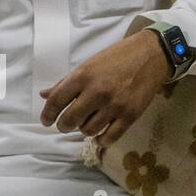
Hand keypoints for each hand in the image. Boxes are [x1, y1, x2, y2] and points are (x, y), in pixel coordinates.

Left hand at [39, 29, 171, 146]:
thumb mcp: (88, 65)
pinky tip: (100, 135)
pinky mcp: (130, 115)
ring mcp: (114, 105)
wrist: (151, 55)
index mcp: (83, 76)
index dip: (47, 114)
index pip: (56, 101)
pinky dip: (101, 140)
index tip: (46, 121)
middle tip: (65, 124)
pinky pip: (109, 137)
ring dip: (83, 130)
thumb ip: (66, 82)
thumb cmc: (117, 57)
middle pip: (69, 120)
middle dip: (63, 125)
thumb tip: (45, 95)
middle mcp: (96, 92)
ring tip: (86, 123)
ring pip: (88, 130)